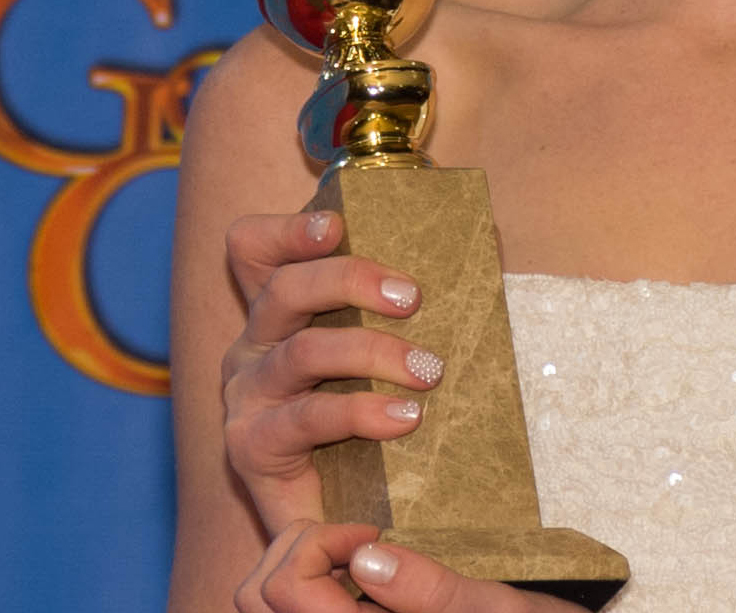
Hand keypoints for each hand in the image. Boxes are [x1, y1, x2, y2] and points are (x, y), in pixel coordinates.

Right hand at [221, 210, 445, 533]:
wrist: (338, 516)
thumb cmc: (366, 416)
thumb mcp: (379, 352)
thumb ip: (400, 305)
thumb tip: (482, 249)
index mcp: (279, 309)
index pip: (256, 248)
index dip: (289, 230)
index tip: (336, 225)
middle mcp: (254, 342)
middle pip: (286, 287)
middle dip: (353, 281)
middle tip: (413, 298)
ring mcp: (249, 394)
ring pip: (304, 350)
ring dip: (373, 352)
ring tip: (429, 371)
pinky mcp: (252, 446)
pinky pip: (305, 418)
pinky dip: (359, 414)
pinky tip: (402, 421)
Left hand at [237, 521, 576, 612]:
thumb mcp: (496, 611)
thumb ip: (432, 594)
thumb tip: (365, 559)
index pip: (285, 593)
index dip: (319, 547)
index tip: (373, 532)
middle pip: (256, 595)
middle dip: (298, 546)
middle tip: (359, 534)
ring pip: (261, 601)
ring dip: (296, 560)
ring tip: (354, 545)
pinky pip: (288, 605)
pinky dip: (304, 573)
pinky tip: (356, 562)